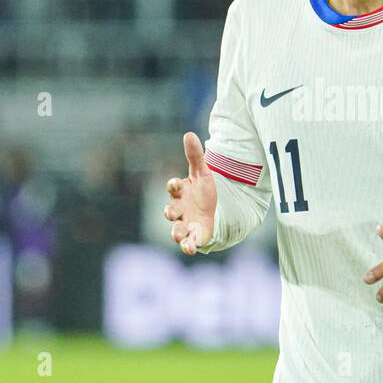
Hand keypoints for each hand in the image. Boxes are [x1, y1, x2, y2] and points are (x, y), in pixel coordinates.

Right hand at [162, 132, 216, 255]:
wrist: (213, 210)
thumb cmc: (203, 191)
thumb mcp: (202, 173)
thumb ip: (195, 156)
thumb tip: (189, 134)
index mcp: (180, 192)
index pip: (173, 188)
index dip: (173, 185)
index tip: (175, 183)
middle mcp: (179, 209)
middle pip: (170, 210)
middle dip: (170, 212)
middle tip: (170, 213)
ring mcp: (184, 224)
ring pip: (176, 230)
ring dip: (176, 233)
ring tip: (178, 236)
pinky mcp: (193, 236)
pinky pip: (188, 243)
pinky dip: (188, 247)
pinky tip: (190, 249)